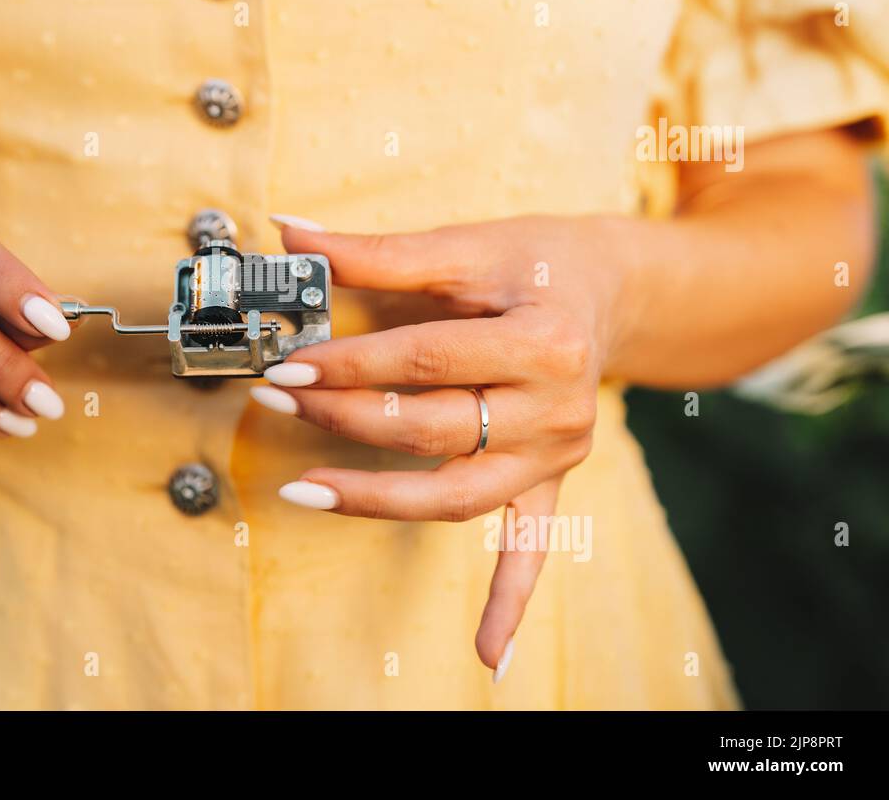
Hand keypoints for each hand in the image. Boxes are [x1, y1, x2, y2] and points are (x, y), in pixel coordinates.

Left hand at [255, 214, 629, 678]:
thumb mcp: (464, 246)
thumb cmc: (536, 264)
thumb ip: (376, 250)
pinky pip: (531, 549)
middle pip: (434, 429)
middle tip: (276, 401)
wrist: (612, 291)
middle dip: (345, 419)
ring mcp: (557, 454)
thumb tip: (290, 232)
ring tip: (305, 492)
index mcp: (542, 340)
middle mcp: (558, 406)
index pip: (423, 361)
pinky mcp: (552, 482)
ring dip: (379, 499)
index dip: (349, 366)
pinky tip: (487, 656)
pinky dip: (510, 602)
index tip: (287, 367)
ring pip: (458, 495)